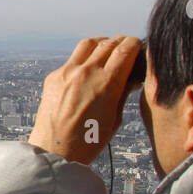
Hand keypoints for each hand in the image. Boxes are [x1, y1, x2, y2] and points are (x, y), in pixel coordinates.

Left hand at [28, 36, 142, 164]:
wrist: (55, 151)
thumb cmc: (87, 141)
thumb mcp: (114, 118)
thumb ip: (123, 94)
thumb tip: (132, 78)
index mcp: (106, 84)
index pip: (125, 49)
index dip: (135, 44)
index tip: (138, 47)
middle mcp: (86, 73)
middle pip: (109, 43)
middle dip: (121, 42)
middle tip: (127, 47)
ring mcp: (67, 73)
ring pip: (88, 44)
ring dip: (102, 43)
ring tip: (107, 50)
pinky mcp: (53, 77)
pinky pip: (72, 59)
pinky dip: (84, 58)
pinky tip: (88, 68)